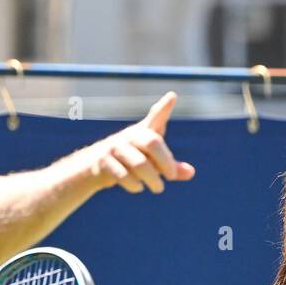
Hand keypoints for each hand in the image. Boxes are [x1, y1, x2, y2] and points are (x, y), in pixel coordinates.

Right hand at [81, 92, 196, 193]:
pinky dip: (135, 184)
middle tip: (172, 176)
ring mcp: (115, 147)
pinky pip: (124, 175)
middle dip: (165, 161)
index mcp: (144, 132)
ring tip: (159, 188)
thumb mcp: (152, 163)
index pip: (155, 117)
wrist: (94, 166)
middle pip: (152, 143)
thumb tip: (191, 172)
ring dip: (152, 178)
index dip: (164, 107)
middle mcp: (130, 136)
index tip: (172, 96)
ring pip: (140, 163)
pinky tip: (138, 187)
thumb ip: (171, 167)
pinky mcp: (104, 161)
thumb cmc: (131, 161)